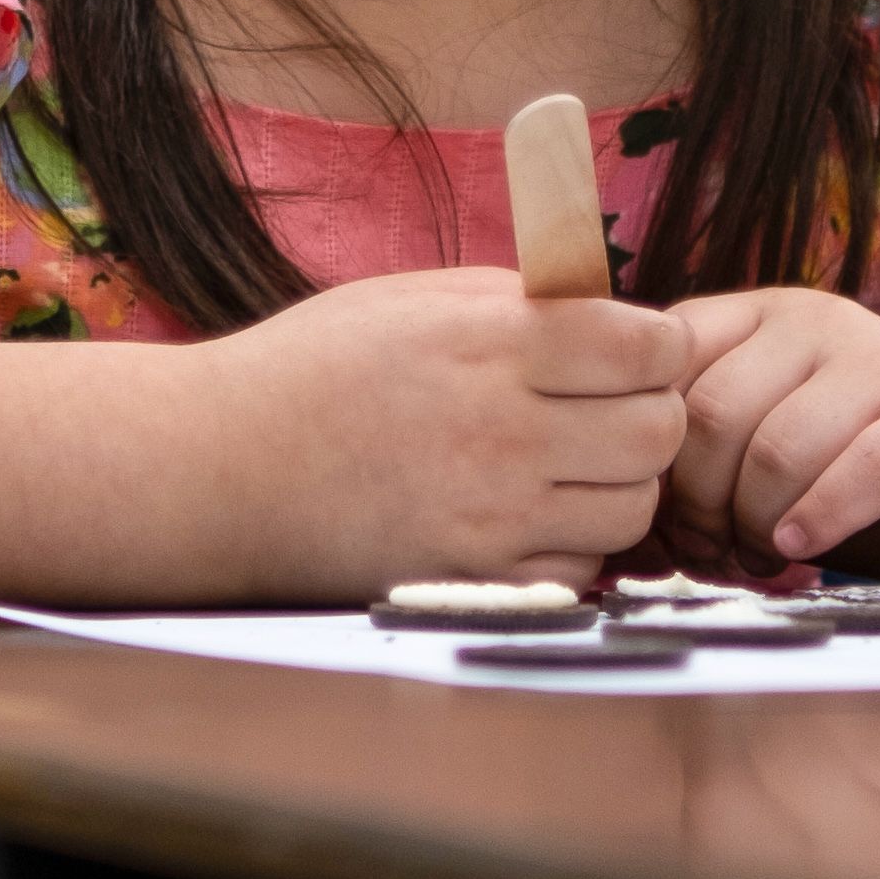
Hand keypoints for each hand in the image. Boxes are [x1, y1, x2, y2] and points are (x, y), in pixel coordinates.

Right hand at [198, 266, 697, 596]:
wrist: (219, 468)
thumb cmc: (315, 367)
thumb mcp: (417, 298)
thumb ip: (523, 303)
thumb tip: (616, 317)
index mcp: (491, 341)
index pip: (651, 347)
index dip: (658, 345)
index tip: (634, 349)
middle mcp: (501, 430)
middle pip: (660, 433)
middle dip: (650, 413)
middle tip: (607, 408)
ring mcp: (490, 515)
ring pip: (633, 509)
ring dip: (617, 485)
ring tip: (568, 463)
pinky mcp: (473, 580)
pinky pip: (579, 571)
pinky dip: (572, 546)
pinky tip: (527, 515)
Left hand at [661, 287, 879, 581]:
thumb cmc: (854, 475)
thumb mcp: (760, 445)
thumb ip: (694, 452)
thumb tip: (604, 502)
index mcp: (761, 315)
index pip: (663, 366)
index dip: (648, 454)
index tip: (658, 513)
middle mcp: (819, 322)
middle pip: (712, 414)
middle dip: (699, 503)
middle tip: (712, 550)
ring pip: (778, 447)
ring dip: (755, 524)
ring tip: (763, 555)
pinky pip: (861, 469)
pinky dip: (819, 519)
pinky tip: (803, 546)